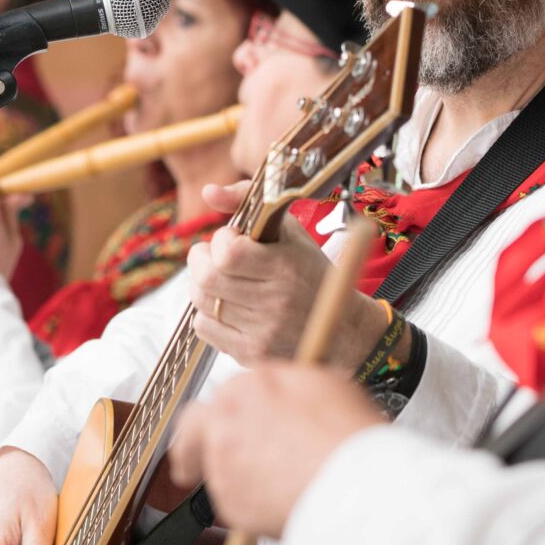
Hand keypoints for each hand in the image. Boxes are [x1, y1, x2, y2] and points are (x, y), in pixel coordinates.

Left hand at [167, 363, 383, 537]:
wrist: (354, 486)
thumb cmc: (348, 437)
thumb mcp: (325, 384)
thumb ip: (287, 383)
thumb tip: (282, 391)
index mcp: (247, 386)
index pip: (222, 394)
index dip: (231, 411)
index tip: (233, 422)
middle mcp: (226, 421)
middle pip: (192, 428)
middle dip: (191, 443)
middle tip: (194, 458)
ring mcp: (222, 464)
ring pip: (213, 467)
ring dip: (234, 472)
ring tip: (274, 479)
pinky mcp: (229, 503)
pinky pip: (232, 501)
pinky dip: (250, 501)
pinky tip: (281, 497)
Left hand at [184, 221, 390, 372]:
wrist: (343, 330)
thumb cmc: (311, 273)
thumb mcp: (290, 232)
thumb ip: (248, 202)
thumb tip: (209, 191)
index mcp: (285, 267)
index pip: (227, 253)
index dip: (222, 240)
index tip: (234, 239)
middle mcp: (274, 302)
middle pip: (206, 278)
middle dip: (202, 260)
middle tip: (214, 256)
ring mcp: (262, 332)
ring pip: (201, 302)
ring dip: (203, 285)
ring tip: (222, 279)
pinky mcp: (251, 354)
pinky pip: (204, 328)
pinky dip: (208, 312)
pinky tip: (228, 305)